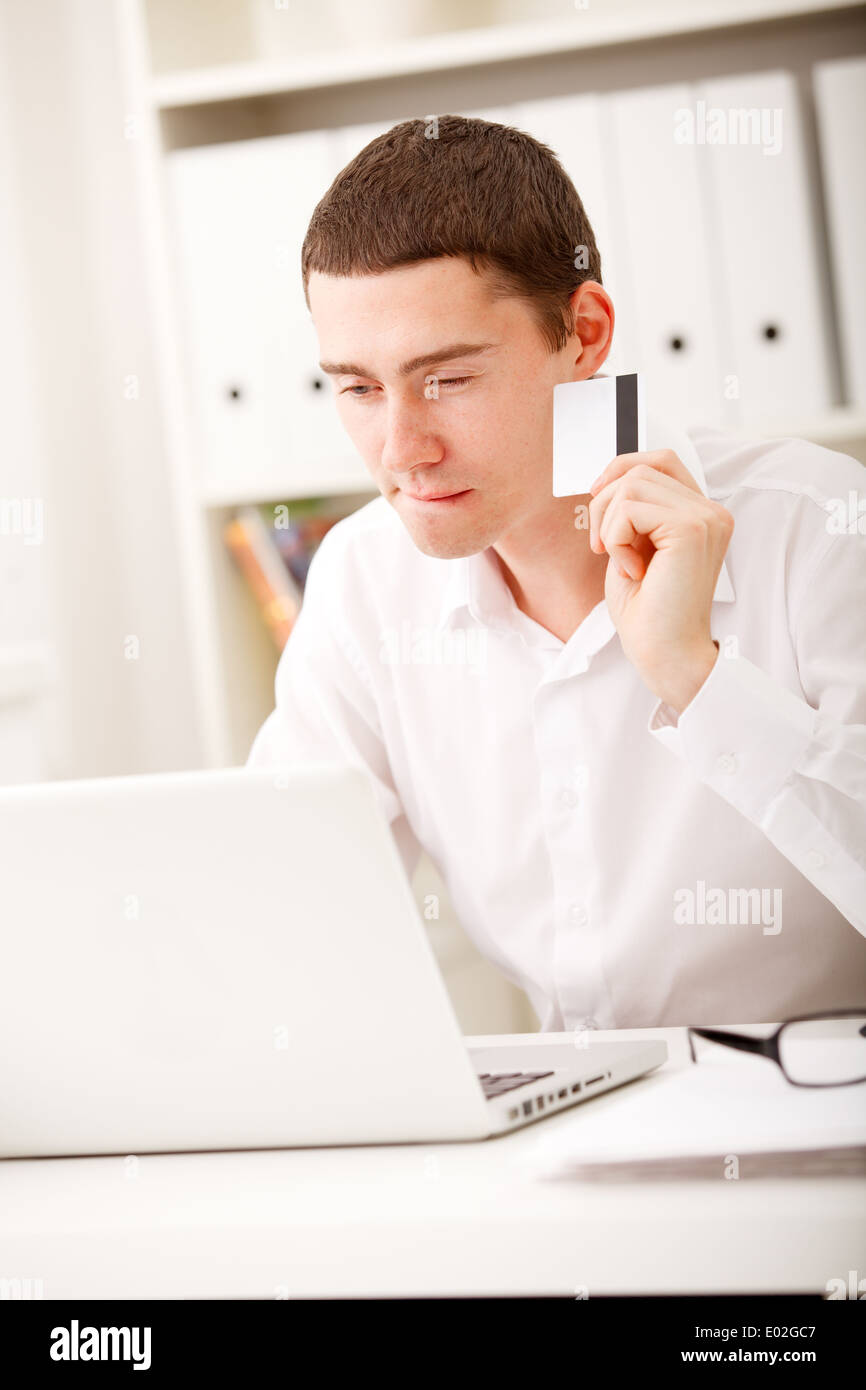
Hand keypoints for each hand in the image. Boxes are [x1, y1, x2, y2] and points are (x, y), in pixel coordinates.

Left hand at [588, 449, 733, 711]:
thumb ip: (631, 511)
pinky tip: (631, 569)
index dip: (621, 470)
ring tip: (621, 562)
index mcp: (702, 515)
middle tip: (603, 548)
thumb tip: (606, 479)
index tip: (598, 504)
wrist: (666, 655)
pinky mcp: (691, 529)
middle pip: (641, 468)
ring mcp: (705, 518)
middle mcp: (711, 512)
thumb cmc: (648, 613)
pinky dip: (615, 537)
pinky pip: (629, 507)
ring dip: (609, 524)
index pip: (661, 461)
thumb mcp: (634, 548)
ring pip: (631, 484)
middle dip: (605, 503)